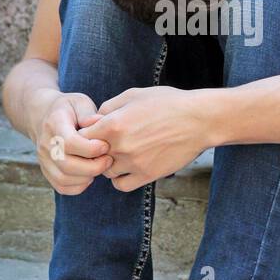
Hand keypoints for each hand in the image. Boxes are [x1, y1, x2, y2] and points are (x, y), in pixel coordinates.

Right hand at [33, 91, 111, 195]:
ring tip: (100, 166)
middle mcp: (46, 144)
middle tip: (109, 160)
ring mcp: (43, 159)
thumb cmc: (68, 109)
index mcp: (54, 124)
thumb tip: (99, 121)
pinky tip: (89, 175)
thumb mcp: (79, 102)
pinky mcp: (46, 171)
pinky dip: (78, 186)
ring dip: (87, 177)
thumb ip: (89, 112)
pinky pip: (61, 187)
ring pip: (64, 179)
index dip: (91, 149)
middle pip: (67, 165)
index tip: (106, 146)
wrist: (43, 116)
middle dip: (93, 166)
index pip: (70, 142)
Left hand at [79, 85, 211, 191]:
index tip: (92, 132)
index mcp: (113, 124)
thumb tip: (90, 122)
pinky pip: (121, 185)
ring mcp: (133, 163)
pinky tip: (128, 167)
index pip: (81, 138)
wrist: (199, 120)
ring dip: (108, 164)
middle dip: (94, 150)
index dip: (84, 135)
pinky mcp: (147, 175)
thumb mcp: (133, 95)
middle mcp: (120, 146)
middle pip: (91, 156)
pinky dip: (120, 178)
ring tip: (121, 152)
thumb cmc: (167, 103)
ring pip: (105, 171)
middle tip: (105, 144)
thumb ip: (107, 107)